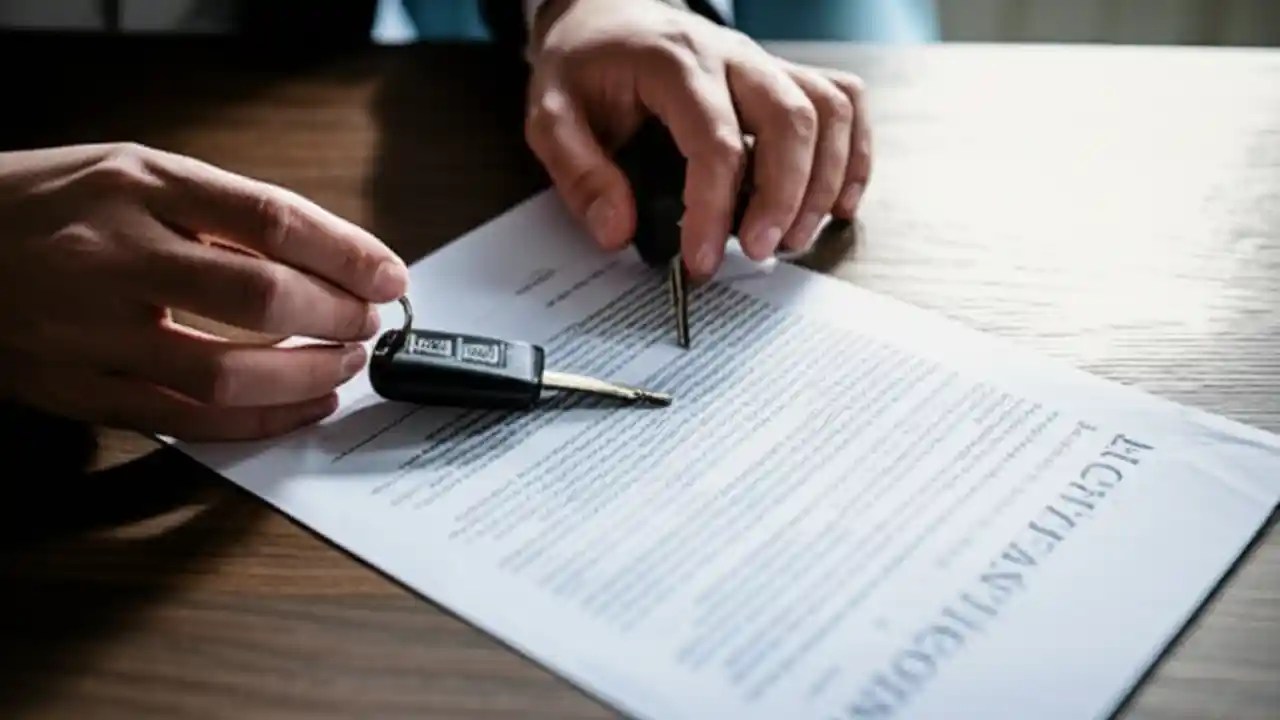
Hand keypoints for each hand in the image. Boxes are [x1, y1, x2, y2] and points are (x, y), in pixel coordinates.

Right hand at [0, 143, 407, 439]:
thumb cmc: (46, 206)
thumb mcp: (130, 173)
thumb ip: (220, 212)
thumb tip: (326, 257)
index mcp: (136, 185)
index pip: (270, 218)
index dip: (346, 252)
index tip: (388, 274)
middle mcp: (113, 254)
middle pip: (258, 294)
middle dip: (336, 313)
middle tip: (368, 321)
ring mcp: (90, 330)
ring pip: (225, 372)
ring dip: (307, 375)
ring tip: (344, 363)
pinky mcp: (78, 390)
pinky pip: (186, 420)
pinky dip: (259, 421)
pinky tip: (301, 408)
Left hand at [524, 0, 871, 279]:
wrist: (603, 17)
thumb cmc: (584, 67)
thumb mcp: (550, 115)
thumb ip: (580, 175)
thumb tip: (618, 232)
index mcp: (673, 64)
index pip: (714, 140)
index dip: (714, 209)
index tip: (700, 260)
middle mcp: (731, 57)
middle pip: (790, 119)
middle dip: (784, 197)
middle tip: (758, 252)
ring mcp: (764, 64)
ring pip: (828, 109)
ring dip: (825, 181)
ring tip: (793, 238)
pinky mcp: (782, 77)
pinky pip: (843, 102)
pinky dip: (854, 154)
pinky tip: (840, 203)